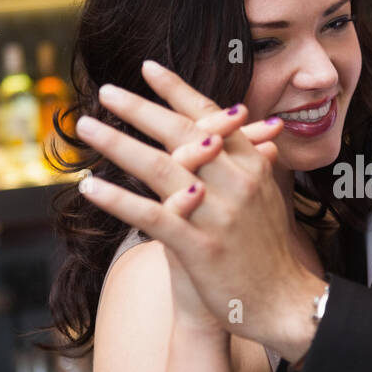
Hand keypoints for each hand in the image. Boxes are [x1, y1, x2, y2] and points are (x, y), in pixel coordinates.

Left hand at [75, 61, 325, 359]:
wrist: (284, 302)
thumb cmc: (270, 252)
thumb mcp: (269, 200)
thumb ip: (254, 165)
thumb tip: (253, 136)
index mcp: (253, 166)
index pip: (210, 117)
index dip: (178, 91)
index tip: (148, 69)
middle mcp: (237, 182)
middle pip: (181, 134)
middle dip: (140, 109)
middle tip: (106, 91)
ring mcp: (219, 214)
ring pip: (161, 168)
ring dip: (118, 144)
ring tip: (87, 126)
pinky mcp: (200, 247)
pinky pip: (152, 216)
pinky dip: (118, 200)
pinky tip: (89, 187)